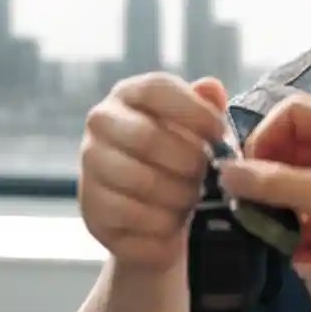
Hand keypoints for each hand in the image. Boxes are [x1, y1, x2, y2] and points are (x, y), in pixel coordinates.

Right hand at [79, 73, 227, 273]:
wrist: (154, 214)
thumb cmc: (179, 160)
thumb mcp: (197, 130)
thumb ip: (206, 107)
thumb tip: (211, 88)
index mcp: (129, 94)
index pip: (156, 89)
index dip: (194, 111)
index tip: (220, 134)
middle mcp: (102, 122)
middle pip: (147, 137)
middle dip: (188, 162)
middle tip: (207, 176)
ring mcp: (90, 164)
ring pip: (140, 180)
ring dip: (178, 195)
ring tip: (193, 199)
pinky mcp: (91, 207)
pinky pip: (131, 216)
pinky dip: (161, 223)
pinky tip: (174, 222)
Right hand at [217, 93, 310, 311]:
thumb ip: (268, 182)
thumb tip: (223, 171)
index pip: (291, 111)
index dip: (265, 134)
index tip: (247, 169)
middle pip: (289, 145)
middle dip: (266, 174)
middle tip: (248, 201)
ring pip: (292, 180)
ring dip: (277, 204)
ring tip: (267, 228)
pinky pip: (303, 208)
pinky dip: (295, 226)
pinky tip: (296, 250)